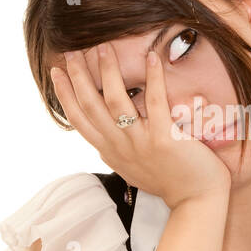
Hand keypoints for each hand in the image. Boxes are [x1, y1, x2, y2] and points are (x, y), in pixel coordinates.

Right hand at [50, 41, 231, 210]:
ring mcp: (140, 143)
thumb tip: (100, 146)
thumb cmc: (167, 182)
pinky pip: (155, 103)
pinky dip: (153, 78)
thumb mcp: (130, 169)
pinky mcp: (163, 139)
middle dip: (78, 77)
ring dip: (107, 72)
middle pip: (91, 106)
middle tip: (71, 51)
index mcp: (110, 151)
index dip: (65, 95)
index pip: (79, 120)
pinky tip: (151, 58)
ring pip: (115, 102)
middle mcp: (119, 146)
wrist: (195, 202)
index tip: (56, 72)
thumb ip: (115, 154)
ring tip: (103, 48)